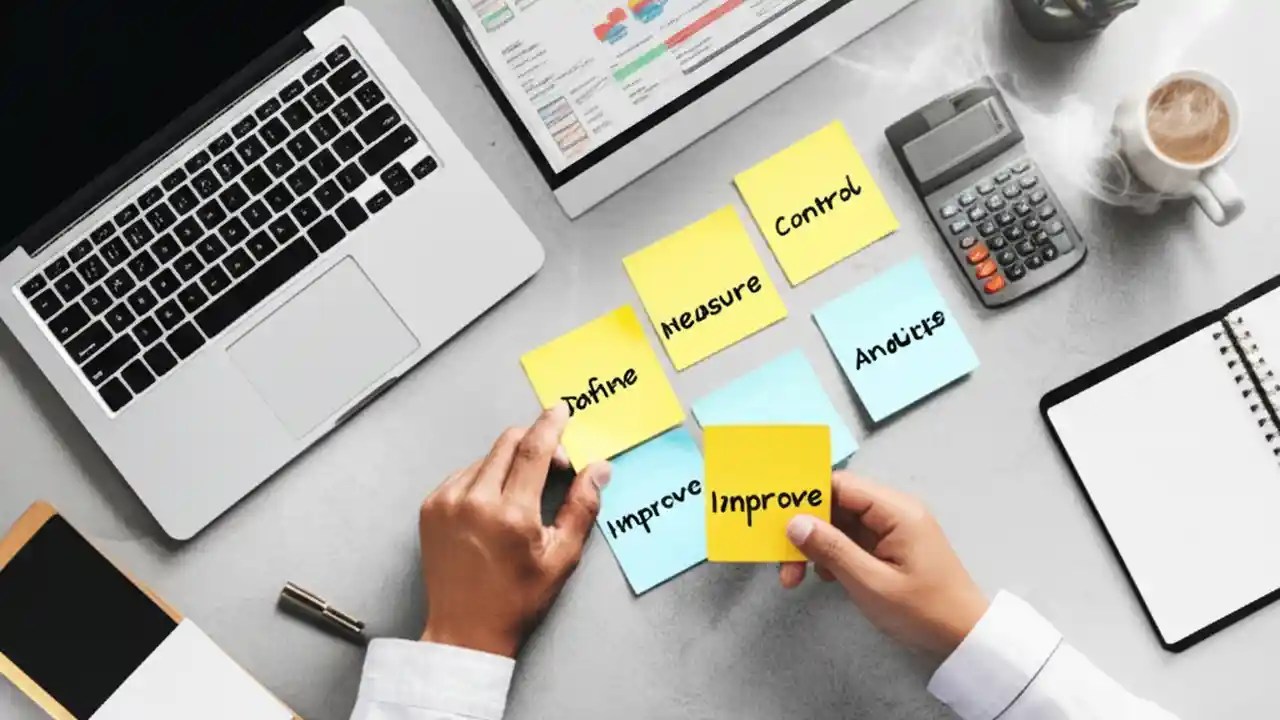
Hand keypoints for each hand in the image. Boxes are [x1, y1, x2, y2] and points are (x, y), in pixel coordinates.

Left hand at [418, 405, 610, 657]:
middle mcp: (473, 502)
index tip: (560, 411)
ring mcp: (447, 503)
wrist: (465, 630)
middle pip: (508, 443)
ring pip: (486, 458)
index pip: (533, 449)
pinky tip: (494, 506)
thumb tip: (598, 469)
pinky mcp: (430, 508)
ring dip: (508, 464)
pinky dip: (483, 478)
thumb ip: (582, 507)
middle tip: (553, 462)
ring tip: (521, 497)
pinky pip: (463, 474)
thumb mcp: (561, 557)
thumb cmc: (516, 600)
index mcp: (510, 514)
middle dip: (534, 441)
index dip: (550, 425)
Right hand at [780, 472, 988, 657]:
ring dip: (815, 545)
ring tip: (794, 576)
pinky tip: (822, 576)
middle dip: (806, 529)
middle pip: (837, 504)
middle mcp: (894, 511)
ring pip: (840, 524)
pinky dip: (832, 555)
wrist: (965, 637)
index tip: (776, 517)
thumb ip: (832, 549)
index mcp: (896, 511)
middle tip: (782, 560)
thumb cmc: (923, 610)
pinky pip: (851, 539)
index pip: (841, 485)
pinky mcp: (889, 546)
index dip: (806, 497)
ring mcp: (892, 529)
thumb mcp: (871, 583)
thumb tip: (794, 522)